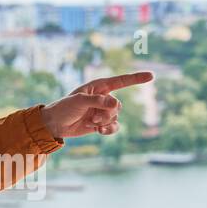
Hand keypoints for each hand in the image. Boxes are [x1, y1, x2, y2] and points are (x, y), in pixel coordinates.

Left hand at [40, 71, 154, 139]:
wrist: (55, 124)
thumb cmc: (64, 107)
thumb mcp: (80, 101)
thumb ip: (98, 102)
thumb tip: (116, 105)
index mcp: (99, 86)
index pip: (122, 81)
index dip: (137, 78)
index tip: (152, 76)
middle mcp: (103, 97)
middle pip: (118, 106)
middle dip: (107, 113)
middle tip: (93, 116)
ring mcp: (102, 110)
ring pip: (115, 117)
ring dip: (105, 122)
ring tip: (91, 123)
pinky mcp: (100, 123)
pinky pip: (114, 126)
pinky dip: (108, 130)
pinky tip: (99, 131)